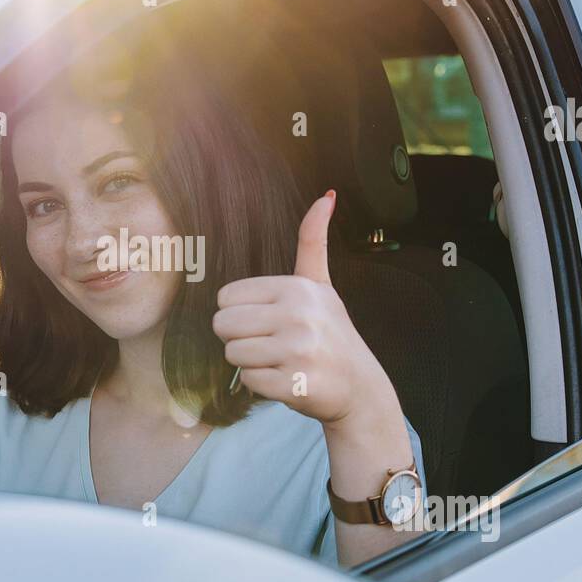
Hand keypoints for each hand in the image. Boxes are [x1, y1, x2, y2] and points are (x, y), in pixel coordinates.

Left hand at [212, 190, 397, 429]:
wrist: (359, 386)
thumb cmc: (331, 332)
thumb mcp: (321, 284)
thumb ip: (313, 241)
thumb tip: (326, 195)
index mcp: (296, 288)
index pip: (226, 297)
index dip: (240, 312)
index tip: (268, 319)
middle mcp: (298, 316)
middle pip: (222, 325)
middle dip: (239, 338)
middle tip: (270, 342)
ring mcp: (297, 351)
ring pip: (232, 354)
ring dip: (250, 362)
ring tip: (280, 359)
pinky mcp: (294, 383)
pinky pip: (247, 380)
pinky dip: (261, 385)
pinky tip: (286, 378)